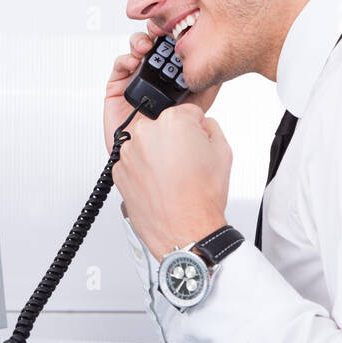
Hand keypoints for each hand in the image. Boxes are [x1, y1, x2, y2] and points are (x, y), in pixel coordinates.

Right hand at [104, 30, 219, 152]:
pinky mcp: (119, 85)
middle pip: (155, 41)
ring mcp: (137, 77)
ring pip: (137, 47)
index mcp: (174, 73)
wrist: (151, 158)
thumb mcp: (198, 106)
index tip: (179, 23)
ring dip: (141, 40)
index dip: (176, 31)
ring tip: (146, 47)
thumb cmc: (172, 137)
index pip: (174, 44)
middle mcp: (156, 73)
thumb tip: (220, 64)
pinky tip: (133, 62)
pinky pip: (120, 65)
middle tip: (160, 28)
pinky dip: (126, 58)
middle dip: (157, 30)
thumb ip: (208, 84)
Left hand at [113, 101, 232, 260]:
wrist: (185, 230)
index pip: (186, 112)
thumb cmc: (201, 197)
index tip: (196, 142)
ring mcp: (129, 153)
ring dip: (156, 155)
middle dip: (174, 140)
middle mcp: (145, 133)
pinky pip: (134, 163)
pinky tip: (159, 185)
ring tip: (172, 177)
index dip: (195, 128)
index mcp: (172, 121)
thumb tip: (202, 124)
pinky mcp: (118, 172)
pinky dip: (143, 171)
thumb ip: (210, 127)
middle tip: (186, 163)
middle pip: (162, 126)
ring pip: (146, 144)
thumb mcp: (222, 151)